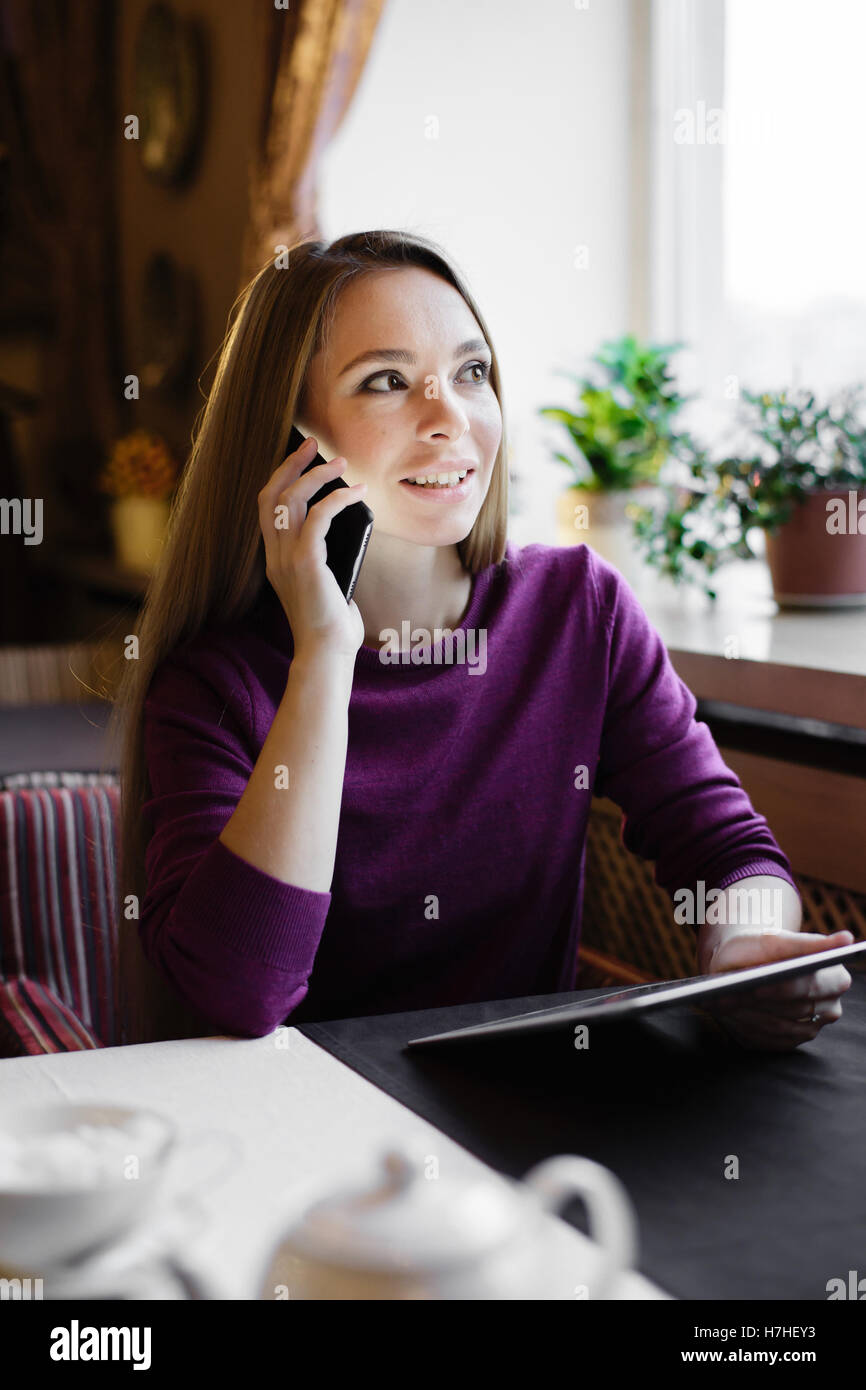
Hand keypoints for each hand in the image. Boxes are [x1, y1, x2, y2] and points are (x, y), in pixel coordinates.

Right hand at [257, 433, 367, 659]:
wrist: (326, 649)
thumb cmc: (331, 620)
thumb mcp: (326, 579)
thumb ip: (325, 553)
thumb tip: (348, 522)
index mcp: (274, 558)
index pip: (267, 506)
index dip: (281, 476)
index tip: (302, 457)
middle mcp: (274, 555)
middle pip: (273, 495)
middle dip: (292, 464)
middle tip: (314, 444)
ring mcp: (286, 558)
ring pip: (291, 500)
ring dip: (317, 475)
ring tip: (342, 463)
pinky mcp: (305, 562)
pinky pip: (319, 517)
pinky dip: (338, 499)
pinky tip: (357, 493)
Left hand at [698, 926, 854, 1051]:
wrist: (747, 964)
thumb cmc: (761, 948)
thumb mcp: (776, 939)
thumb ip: (808, 943)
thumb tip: (847, 939)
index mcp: (835, 978)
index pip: (808, 987)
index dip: (780, 989)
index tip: (756, 987)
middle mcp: (829, 1008)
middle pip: (790, 1010)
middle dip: (755, 1003)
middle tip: (723, 997)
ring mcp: (811, 1028)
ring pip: (775, 1027)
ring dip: (745, 1016)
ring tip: (717, 1003)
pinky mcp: (790, 1041)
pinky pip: (766, 1040)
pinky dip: (743, 1027)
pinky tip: (726, 1014)